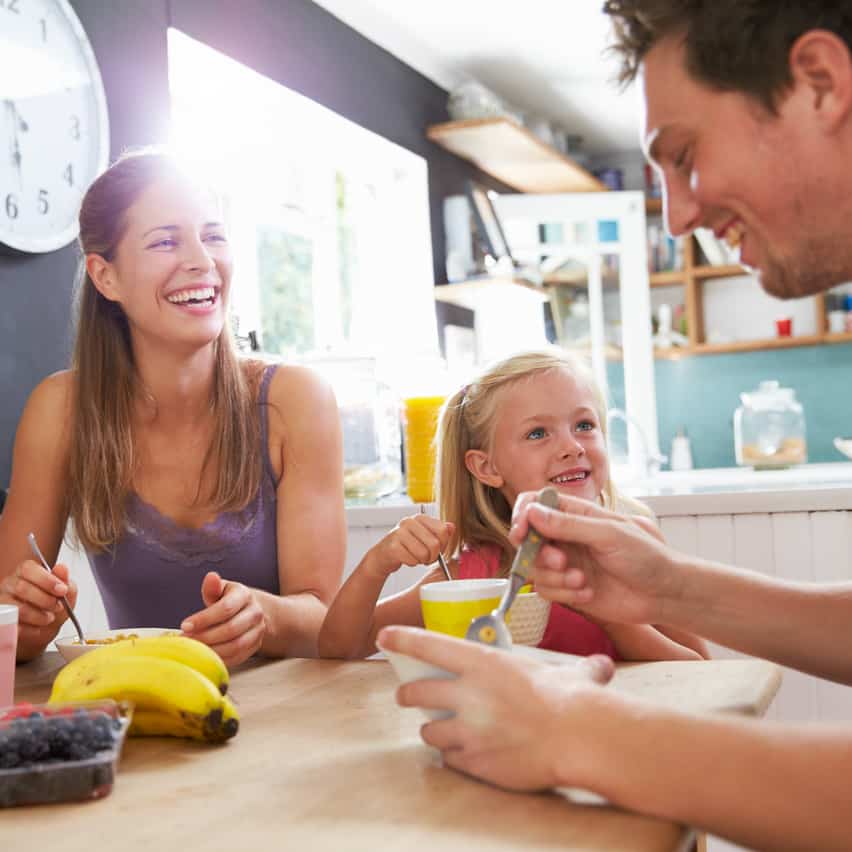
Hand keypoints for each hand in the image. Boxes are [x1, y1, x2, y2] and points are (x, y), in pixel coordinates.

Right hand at [0, 560, 77, 656]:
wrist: (46, 628)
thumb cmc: (54, 605)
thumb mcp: (66, 592)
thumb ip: (64, 580)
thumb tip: (61, 568)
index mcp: (26, 572)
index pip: (28, 569)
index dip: (46, 580)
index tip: (62, 590)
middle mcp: (10, 584)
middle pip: (21, 588)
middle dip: (45, 600)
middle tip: (58, 606)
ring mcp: (3, 603)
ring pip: (17, 608)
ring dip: (38, 615)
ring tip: (49, 618)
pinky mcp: (3, 620)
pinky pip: (13, 625)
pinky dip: (30, 629)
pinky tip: (39, 628)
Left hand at [181, 571, 265, 666]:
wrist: (253, 610)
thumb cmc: (230, 599)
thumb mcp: (221, 589)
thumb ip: (213, 587)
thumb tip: (211, 577)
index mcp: (245, 595)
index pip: (225, 608)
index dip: (204, 619)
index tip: (184, 625)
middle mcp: (255, 612)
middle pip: (231, 629)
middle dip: (205, 637)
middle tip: (186, 640)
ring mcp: (258, 630)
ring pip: (236, 646)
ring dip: (212, 650)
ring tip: (194, 649)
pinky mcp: (256, 645)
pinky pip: (238, 657)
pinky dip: (220, 659)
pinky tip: (205, 656)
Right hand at [369, 515, 453, 579]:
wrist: (384, 555)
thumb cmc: (407, 546)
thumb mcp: (425, 537)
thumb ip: (440, 532)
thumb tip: (451, 527)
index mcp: (420, 518)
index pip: (442, 530)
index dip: (443, 544)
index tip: (437, 549)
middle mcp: (409, 522)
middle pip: (434, 544)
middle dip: (432, 556)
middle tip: (426, 557)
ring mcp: (399, 533)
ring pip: (424, 553)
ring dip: (422, 560)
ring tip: (416, 557)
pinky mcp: (393, 546)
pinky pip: (412, 560)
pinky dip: (412, 563)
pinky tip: (406, 559)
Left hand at [378, 626, 613, 790]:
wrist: (579, 739)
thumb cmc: (574, 700)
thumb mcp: (569, 674)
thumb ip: (578, 670)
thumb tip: (603, 667)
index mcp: (483, 662)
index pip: (429, 645)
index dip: (402, 639)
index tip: (384, 636)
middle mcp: (468, 693)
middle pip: (417, 691)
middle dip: (408, 694)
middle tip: (408, 695)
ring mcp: (468, 729)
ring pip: (428, 729)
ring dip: (431, 729)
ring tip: (440, 730)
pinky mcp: (473, 761)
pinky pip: (449, 759)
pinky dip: (453, 756)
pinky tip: (465, 754)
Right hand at [510, 493, 683, 624]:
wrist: (664, 594)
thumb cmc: (646, 556)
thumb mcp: (608, 534)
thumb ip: (569, 525)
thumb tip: (533, 512)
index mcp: (576, 514)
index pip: (535, 504)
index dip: (522, 516)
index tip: (522, 533)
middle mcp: (566, 537)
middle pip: (528, 538)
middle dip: (538, 553)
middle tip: (561, 561)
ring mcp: (566, 563)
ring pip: (534, 567)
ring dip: (554, 577)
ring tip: (581, 580)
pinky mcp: (568, 588)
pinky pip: (546, 590)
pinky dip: (564, 594)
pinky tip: (588, 592)